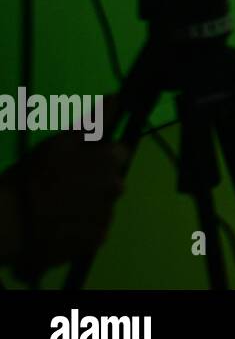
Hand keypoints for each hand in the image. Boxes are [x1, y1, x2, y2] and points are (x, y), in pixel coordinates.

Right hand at [0, 94, 128, 276]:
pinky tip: (60, 225)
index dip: (99, 155)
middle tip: (62, 184)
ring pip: (103, 204)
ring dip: (88, 203)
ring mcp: (108, 215)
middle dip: (94, 180)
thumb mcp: (59, 143)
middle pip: (112, 179)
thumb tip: (116, 98)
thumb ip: (93, 121)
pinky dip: (82, 226)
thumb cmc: (32, 177)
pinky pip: (94, 228)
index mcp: (110, 161)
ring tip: (56, 207)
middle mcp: (117, 187)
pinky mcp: (97, 240)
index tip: (80, 161)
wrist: (11, 224)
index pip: (119, 152)